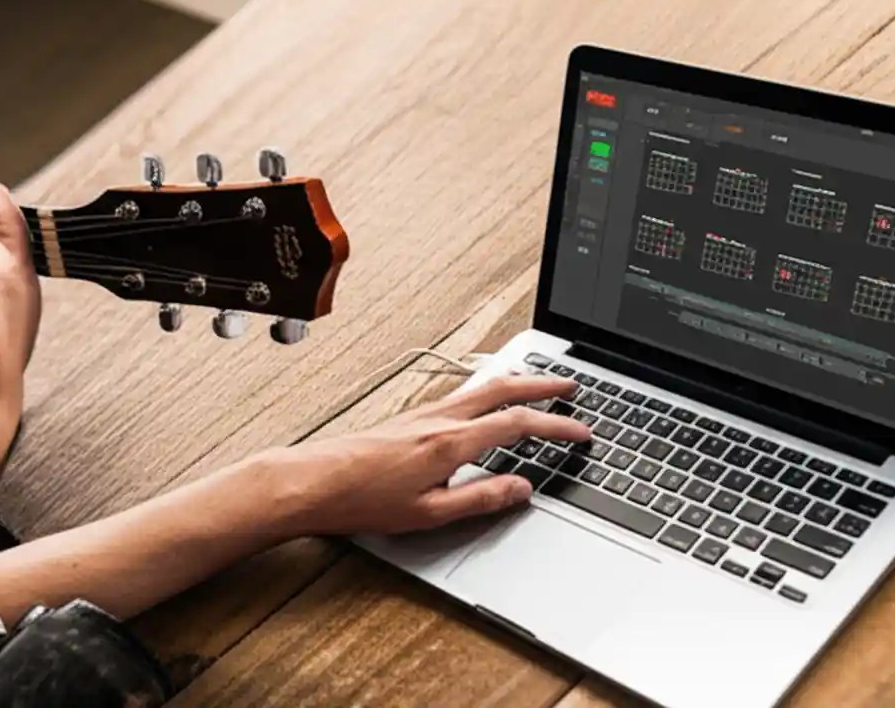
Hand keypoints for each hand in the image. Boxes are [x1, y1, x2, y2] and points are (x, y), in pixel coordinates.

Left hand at [258, 375, 590, 534]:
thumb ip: (481, 499)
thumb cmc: (362, 500)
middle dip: (542, 383)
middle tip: (571, 383)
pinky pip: (460, 394)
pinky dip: (487, 391)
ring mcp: (422, 413)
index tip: (583, 431)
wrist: (311, 482)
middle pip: (502, 388)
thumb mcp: (430, 513)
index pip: (518, 425)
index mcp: (451, 441)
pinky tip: (486, 401)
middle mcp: (439, 418)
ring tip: (538, 385)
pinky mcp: (408, 417)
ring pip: (480, 386)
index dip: (556, 426)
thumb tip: (521, 488)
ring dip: (516, 382)